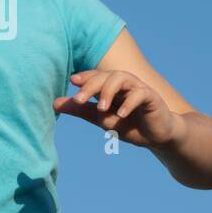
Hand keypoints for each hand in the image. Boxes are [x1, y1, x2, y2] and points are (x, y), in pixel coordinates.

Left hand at [52, 70, 184, 148]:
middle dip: (91, 85)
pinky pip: (140, 94)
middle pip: (106, 75)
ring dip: (109, 91)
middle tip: (79, 99)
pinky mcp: (152, 97)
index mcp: (111, 87)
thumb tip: (54, 102)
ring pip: (122, 78)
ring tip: (101, 108)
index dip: (84, 77)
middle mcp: (124, 84)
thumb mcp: (101, 119)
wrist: (157, 137)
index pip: (95, 76)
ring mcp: (138, 88)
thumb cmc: (129, 125)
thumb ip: (81, 109)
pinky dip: (129, 103)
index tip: (72, 81)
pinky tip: (120, 115)